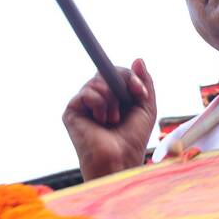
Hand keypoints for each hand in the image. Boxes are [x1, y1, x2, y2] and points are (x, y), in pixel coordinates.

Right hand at [62, 58, 156, 180]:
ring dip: (111, 99)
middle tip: (130, 101)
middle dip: (122, 83)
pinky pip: (87, 92)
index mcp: (114, 97)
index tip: (139, 92)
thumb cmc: (133, 139)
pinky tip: (101, 121)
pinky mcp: (72, 111)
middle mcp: (97, 99)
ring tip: (113, 120)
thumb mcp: (146, 107)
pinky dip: (99, 104)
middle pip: (105, 72)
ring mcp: (84, 104)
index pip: (116, 73)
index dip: (128, 76)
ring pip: (96, 82)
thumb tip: (138, 59)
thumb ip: (144, 83)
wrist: (120, 158)